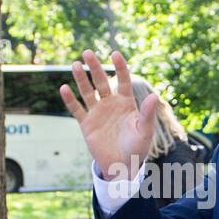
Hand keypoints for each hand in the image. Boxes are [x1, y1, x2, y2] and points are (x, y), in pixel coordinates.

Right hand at [59, 49, 157, 181]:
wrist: (123, 166)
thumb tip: (154, 95)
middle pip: (102, 82)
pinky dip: (70, 99)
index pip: (123, 81)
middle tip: (87, 52)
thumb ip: (148, 113)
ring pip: (88, 92)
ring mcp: (98, 113)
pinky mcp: (86, 124)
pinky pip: (77, 109)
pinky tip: (64, 88)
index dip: (120, 67)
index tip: (115, 54)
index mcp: (127, 104)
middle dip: (94, 67)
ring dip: (81, 79)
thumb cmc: (138, 148)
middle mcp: (111, 104)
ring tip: (75, 64)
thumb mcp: (145, 130)